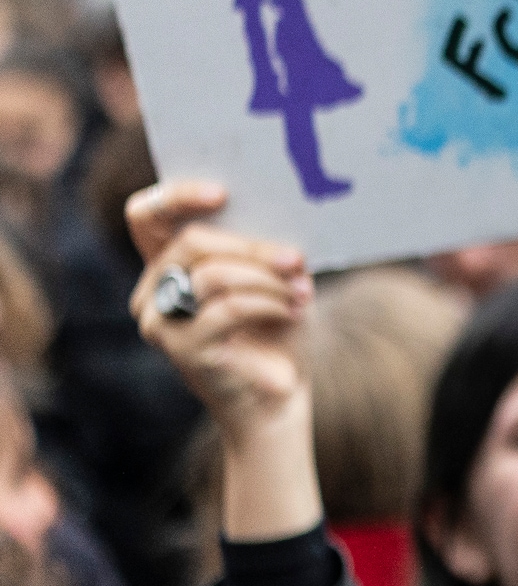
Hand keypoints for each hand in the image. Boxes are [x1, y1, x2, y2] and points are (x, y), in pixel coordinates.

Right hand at [127, 181, 312, 438]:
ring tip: (302, 291)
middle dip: (252, 246)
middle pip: (191, 242)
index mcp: (168, 263)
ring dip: (269, 279)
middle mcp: (153, 290)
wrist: (279, 393)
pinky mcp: (181, 349)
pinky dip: (269, 303)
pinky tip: (294, 309)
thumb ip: (262, 248)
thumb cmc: (276, 327)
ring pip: (214, 276)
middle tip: (295, 257)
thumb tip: (276, 221)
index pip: (146, 216)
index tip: (222, 193)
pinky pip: (228, 309)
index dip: (176, 196)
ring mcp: (161, 321)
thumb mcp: (273, 277)